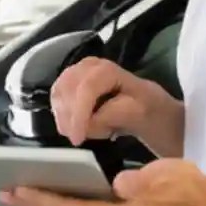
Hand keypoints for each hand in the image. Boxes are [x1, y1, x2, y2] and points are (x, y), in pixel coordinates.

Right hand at [51, 56, 166, 145]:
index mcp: (107, 70)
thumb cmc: (145, 110)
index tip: (78, 139)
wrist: (148, 107)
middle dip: (73, 118)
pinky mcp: (69, 84)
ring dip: (69, 118)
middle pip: (67, 91)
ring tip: (91, 130)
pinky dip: (65, 117)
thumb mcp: (138, 113)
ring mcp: (76, 73)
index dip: (79, 115)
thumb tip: (88, 121)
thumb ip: (112, 114)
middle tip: (86, 138)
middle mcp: (88, 66)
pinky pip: (57, 102)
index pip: (86, 89)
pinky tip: (81, 125)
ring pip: (58, 97)